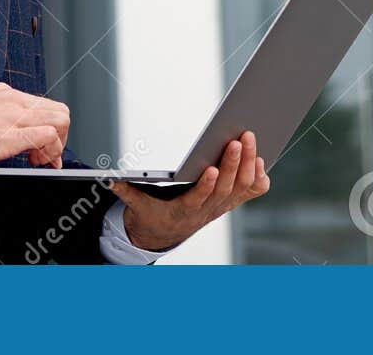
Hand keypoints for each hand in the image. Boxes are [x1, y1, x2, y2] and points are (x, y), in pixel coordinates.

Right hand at [0, 82, 69, 167]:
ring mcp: (13, 115)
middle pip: (58, 110)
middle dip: (59, 136)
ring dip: (57, 143)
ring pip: (60, 120)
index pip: (44, 105)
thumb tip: (8, 129)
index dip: (49, 127)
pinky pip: (46, 135)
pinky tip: (38, 162)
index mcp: (5, 93)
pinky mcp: (9, 135)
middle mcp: (13, 99)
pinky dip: (51, 150)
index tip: (40, 146)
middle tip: (42, 154)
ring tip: (40, 159)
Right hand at [108, 131, 269, 251]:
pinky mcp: (230, 201)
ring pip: (241, 188)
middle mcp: (207, 211)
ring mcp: (221, 207)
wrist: (165, 233)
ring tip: (250, 139)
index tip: (210, 169)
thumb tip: (110, 180)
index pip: (198, 200)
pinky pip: (250, 192)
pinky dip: (258, 179)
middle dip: (233, 163)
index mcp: (183, 212)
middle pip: (225, 189)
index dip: (206, 186)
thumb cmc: (154, 214)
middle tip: (239, 139)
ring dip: (248, 165)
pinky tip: (262, 160)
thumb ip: (127, 192)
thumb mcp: (138, 206)